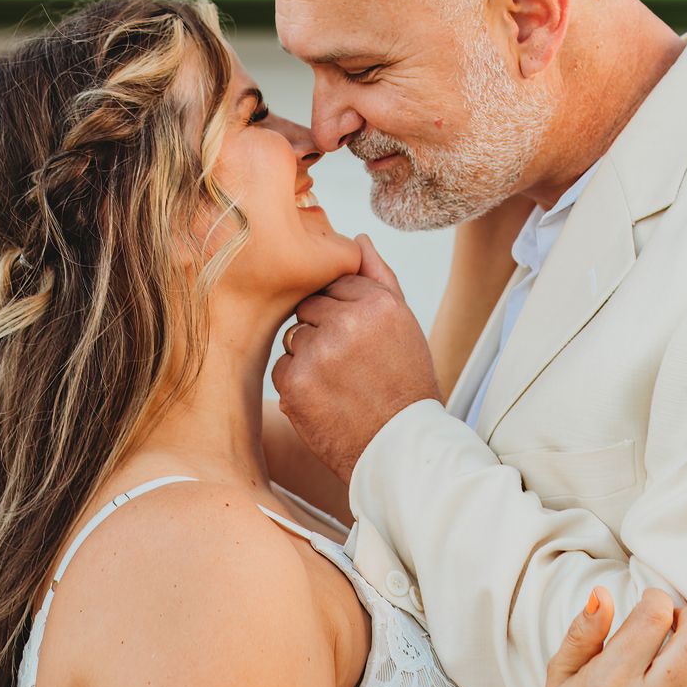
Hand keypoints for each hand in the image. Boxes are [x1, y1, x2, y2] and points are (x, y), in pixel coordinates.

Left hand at [272, 236, 441, 483]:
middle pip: (309, 307)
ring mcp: (319, 351)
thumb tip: (358, 239)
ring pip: (294, 336)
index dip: (345, 313)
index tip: (361, 341)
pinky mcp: (295, 381)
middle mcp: (349, 321)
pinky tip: (326, 400)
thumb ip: (380, 278)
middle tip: (351, 365)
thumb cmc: (404, 383)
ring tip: (341, 384)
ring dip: (309, 356)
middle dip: (323, 331)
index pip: (336, 284)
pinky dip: (298, 384)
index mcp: (378, 302)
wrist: (398, 447)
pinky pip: (282, 366)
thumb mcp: (404, 325)